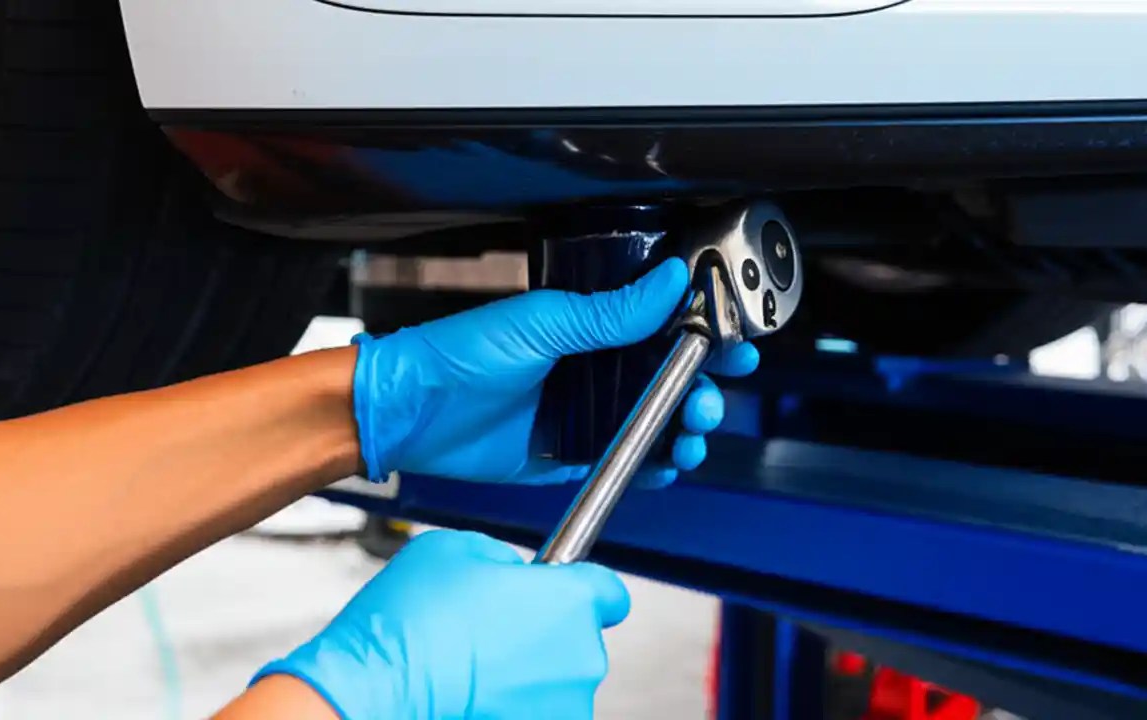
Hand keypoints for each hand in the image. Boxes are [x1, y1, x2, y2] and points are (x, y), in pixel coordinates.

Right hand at [252, 530, 628, 719]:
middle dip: (543, 634)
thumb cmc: (411, 622)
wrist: (378, 688)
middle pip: (577, 640)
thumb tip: (511, 574)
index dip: (581, 589)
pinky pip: (531, 711)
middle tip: (492, 630)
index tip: (559, 594)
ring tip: (474, 667)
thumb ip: (503, 558)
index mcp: (572, 601)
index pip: (610, 592)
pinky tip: (470, 694)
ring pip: (555, 683)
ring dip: (527, 676)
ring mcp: (564, 709)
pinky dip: (509, 707)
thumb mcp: (456, 549)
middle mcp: (581, 658)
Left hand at [352, 257, 758, 484]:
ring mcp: (583, 412)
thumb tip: (671, 280)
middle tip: (708, 398)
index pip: (662, 327)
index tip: (733, 345)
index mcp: (588, 325)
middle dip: (701, 389)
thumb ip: (612, 311)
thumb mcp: (545, 322)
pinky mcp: (571, 454)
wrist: (414, 412)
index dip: (702, 336)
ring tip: (689, 434)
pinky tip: (666, 463)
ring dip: (684, 429)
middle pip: (669, 379)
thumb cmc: (463, 354)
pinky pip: (625, 460)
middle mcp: (591, 367)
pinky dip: (652, 464)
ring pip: (654, 422)